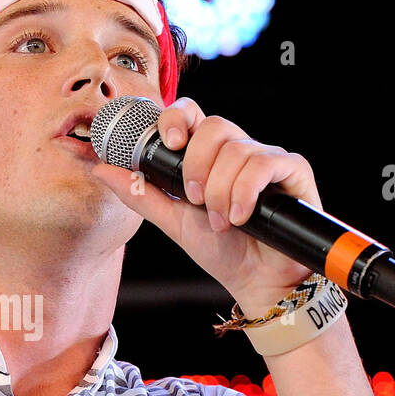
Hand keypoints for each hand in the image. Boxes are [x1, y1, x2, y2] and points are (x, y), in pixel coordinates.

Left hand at [86, 98, 324, 315]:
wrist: (256, 283)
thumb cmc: (222, 251)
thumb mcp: (173, 222)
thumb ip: (140, 194)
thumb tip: (101, 169)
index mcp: (208, 156)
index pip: (191, 113)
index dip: (176, 118)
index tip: (168, 143)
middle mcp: (237, 150)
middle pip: (214, 124)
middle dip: (197, 165)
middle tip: (195, 200)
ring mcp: (266, 158)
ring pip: (236, 148)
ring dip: (221, 192)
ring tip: (222, 222)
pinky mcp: (293, 170)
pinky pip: (265, 162)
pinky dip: (245, 192)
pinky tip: (240, 217)